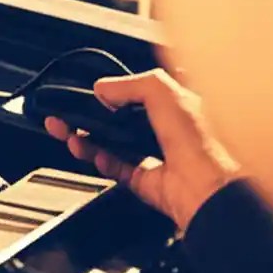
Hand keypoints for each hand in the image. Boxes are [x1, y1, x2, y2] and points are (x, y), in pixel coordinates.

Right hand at [43, 69, 239, 232]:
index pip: (143, 91)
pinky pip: (115, 168)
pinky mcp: (146, 181)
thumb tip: (103, 89)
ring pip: (113, 144)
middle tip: (65, 112)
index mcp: (182, 104)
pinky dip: (98, 158)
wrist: (209, 188)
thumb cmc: (203, 141)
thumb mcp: (164, 92)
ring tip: (64, 130)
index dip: (118, 89)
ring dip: (87, 137)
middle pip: (121, 119)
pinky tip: (85, 149)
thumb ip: (130, 84)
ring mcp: (158, 156)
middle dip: (91, 115)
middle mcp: (171, 130)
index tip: (93, 90)